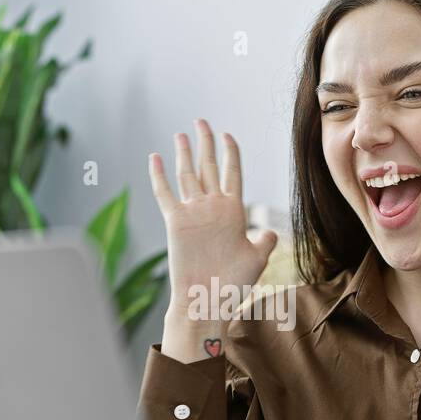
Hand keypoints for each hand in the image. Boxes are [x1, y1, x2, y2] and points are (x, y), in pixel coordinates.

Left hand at [148, 119, 277, 313]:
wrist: (205, 297)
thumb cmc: (233, 282)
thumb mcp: (258, 259)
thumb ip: (264, 241)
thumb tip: (267, 233)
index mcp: (234, 209)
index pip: (233, 171)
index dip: (230, 152)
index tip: (228, 136)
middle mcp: (212, 204)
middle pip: (208, 164)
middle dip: (206, 141)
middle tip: (202, 122)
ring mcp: (191, 211)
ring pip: (186, 173)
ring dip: (183, 151)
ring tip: (181, 134)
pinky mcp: (173, 221)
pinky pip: (163, 191)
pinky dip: (157, 174)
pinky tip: (153, 158)